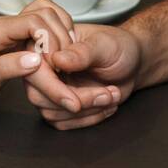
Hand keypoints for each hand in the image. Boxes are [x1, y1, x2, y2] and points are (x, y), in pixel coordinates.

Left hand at [0, 8, 79, 117]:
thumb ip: (7, 68)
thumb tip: (34, 59)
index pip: (33, 21)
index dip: (51, 40)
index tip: (55, 63)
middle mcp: (5, 25)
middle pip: (44, 15)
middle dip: (59, 38)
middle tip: (62, 65)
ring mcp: (12, 31)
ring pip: (47, 18)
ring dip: (60, 36)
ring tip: (61, 63)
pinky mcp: (18, 39)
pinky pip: (43, 30)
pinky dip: (56, 40)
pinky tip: (57, 60)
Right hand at [24, 13, 141, 130]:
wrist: (132, 63)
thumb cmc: (118, 47)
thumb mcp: (104, 45)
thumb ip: (82, 52)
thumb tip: (58, 59)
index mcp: (48, 45)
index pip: (34, 70)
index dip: (52, 88)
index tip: (76, 99)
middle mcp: (44, 68)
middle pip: (38, 96)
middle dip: (76, 101)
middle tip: (106, 94)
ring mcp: (50, 88)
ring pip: (51, 112)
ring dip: (86, 111)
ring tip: (111, 95)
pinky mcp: (59, 105)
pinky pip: (62, 122)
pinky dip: (88, 119)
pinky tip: (106, 105)